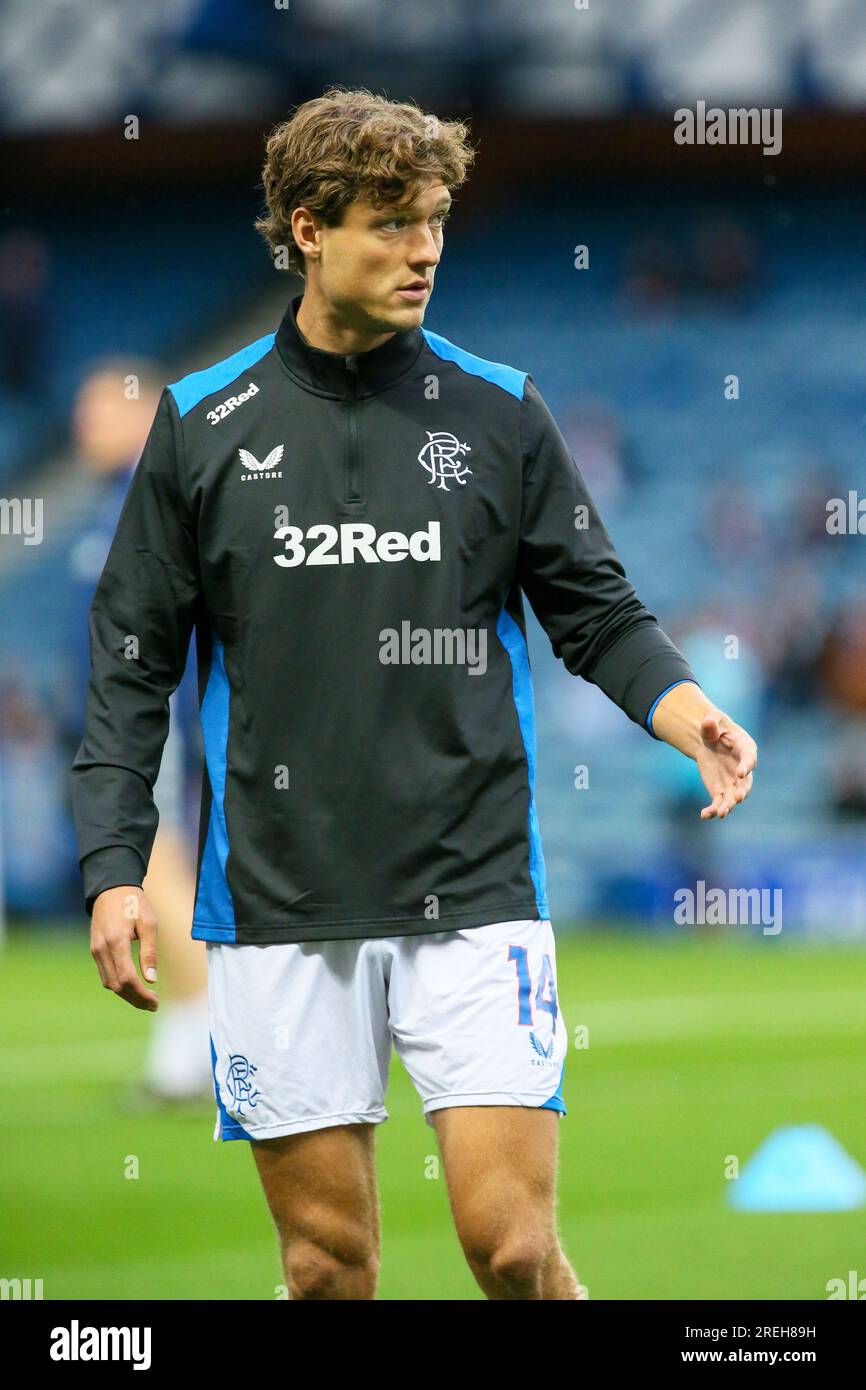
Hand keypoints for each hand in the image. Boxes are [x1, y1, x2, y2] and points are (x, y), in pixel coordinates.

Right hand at [90, 886, 158, 1010]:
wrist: (111, 888)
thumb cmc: (134, 903)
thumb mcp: (149, 923)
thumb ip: (149, 952)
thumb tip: (151, 980)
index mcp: (116, 941)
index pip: (126, 978)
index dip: (141, 994)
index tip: (155, 1001)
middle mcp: (102, 949)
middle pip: (116, 985)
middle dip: (135, 999)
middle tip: (153, 1005)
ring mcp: (95, 950)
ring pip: (109, 983)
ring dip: (127, 994)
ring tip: (146, 999)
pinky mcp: (94, 950)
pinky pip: (105, 974)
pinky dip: (118, 984)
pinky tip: (133, 986)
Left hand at [695, 712, 756, 820]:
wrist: (710, 741)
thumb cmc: (716, 728)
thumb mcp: (712, 720)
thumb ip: (711, 723)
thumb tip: (707, 722)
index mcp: (745, 749)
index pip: (749, 759)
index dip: (746, 766)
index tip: (741, 772)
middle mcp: (742, 769)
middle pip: (745, 783)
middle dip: (743, 791)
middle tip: (739, 798)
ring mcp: (732, 782)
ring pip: (733, 797)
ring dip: (728, 805)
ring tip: (721, 813)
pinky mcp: (720, 790)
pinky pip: (718, 802)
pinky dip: (712, 810)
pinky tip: (704, 815)